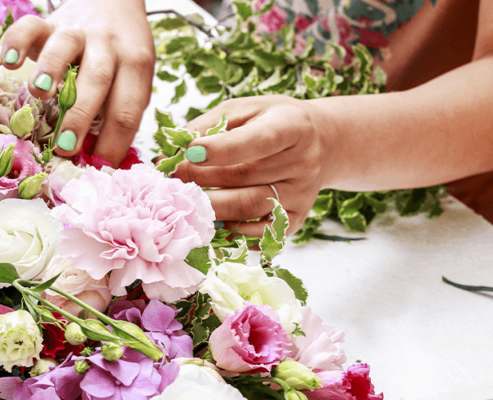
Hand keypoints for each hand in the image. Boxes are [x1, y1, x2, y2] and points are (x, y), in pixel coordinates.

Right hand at [0, 0, 153, 165]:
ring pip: (64, 46)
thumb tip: (98, 164)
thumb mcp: (133, 81)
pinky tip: (6, 62)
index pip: (127, 109)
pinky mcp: (49, 21)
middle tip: (66, 147)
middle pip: (97, 80)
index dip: (114, 142)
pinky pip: (30, 26)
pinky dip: (16, 42)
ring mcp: (78, 31)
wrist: (115, 4)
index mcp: (135, 65)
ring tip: (40, 96)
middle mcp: (108, 46)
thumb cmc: (122, 57)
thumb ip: (118, 115)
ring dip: (50, 71)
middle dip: (80, 116)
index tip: (99, 168)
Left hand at [175, 95, 329, 235]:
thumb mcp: (244, 109)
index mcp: (292, 126)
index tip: (189, 152)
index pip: (258, 141)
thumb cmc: (271, 121)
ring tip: (184, 198)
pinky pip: (257, 232)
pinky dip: (229, 228)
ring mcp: (301, 195)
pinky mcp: (296, 219)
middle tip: (172, 177)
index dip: (222, 149)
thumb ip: (209, 125)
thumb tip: (174, 151)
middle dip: (200, 179)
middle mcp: (303, 163)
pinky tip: (211, 216)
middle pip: (244, 178)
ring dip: (208, 206)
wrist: (320, 144)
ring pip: (246, 208)